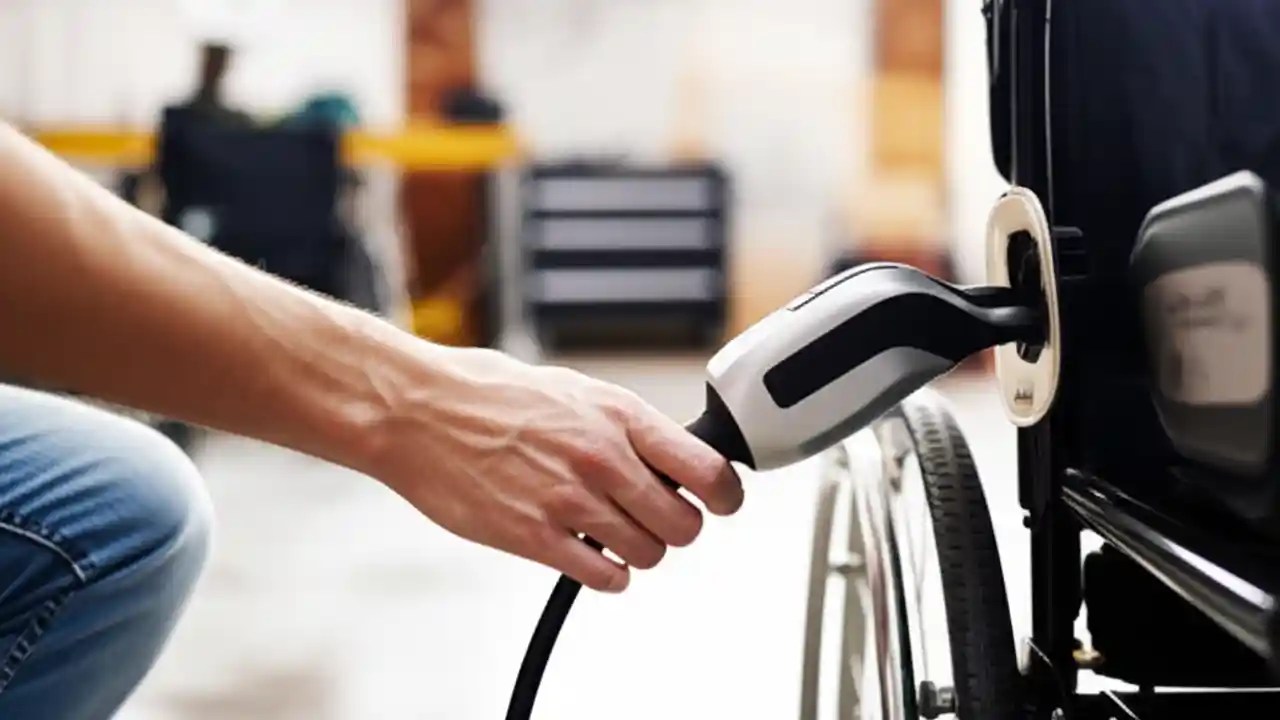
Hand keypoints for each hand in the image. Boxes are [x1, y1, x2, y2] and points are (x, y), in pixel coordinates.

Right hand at [368, 347, 742, 591]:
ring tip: (612, 531)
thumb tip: (671, 454)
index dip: (725, 495)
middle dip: (678, 527)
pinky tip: (589, 552)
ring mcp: (569, 501)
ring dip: (640, 550)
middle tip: (656, 518)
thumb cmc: (489, 396)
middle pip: (685, 525)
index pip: (708, 470)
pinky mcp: (535, 537)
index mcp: (618, 416)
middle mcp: (601, 458)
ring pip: (649, 554)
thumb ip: (626, 426)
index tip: (722, 501)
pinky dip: (607, 573)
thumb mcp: (574, 390)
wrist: (420, 413)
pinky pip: (604, 577)